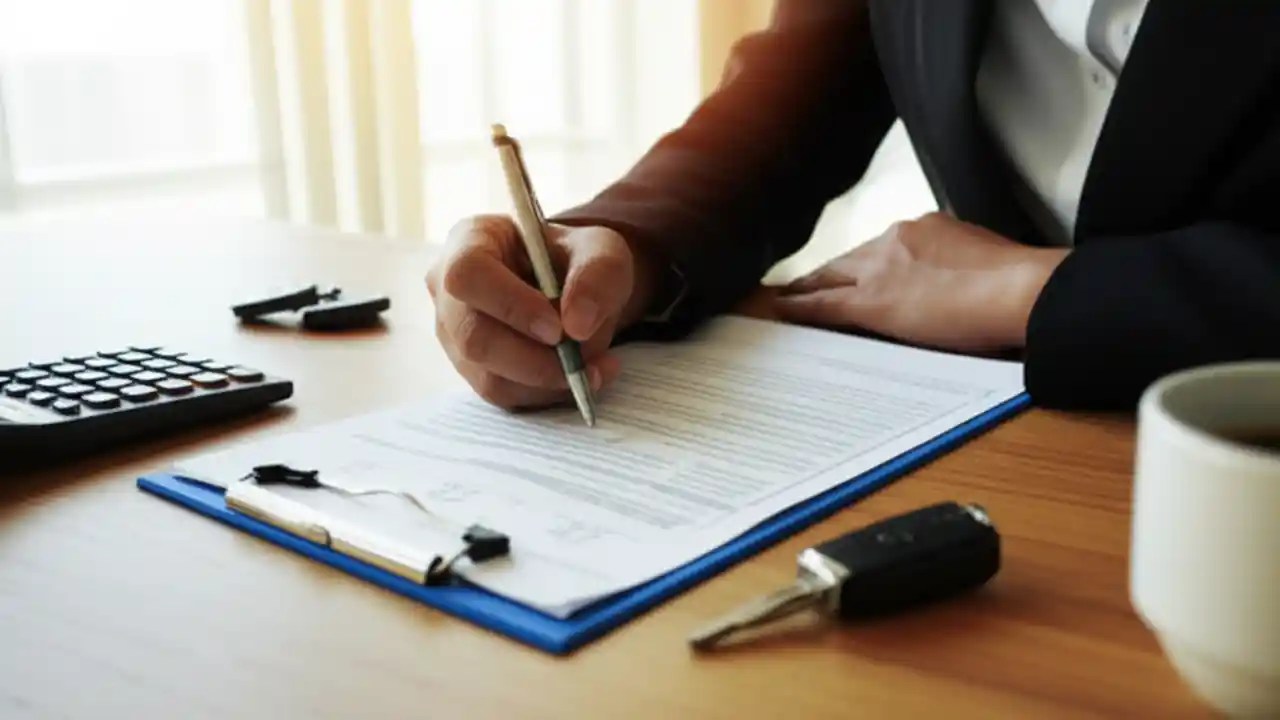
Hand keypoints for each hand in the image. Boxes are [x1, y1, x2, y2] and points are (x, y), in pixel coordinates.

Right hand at [427, 215, 656, 409]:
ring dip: (548, 380)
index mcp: (470, 240)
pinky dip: (549, 392)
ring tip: (597, 366)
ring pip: (489, 376)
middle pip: (473, 336)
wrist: (574, 287)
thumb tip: (578, 325)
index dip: (509, 305)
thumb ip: (597, 276)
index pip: (467, 274)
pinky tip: (583, 375)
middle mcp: (450, 290)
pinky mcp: (474, 370)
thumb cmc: (577, 259)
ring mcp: (455, 335)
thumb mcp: (602, 250)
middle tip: (582, 359)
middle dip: (534, 358)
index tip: (557, 328)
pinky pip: (505, 395)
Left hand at [776, 212, 1068, 352]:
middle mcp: (898, 239)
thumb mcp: (986, 257)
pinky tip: (781, 310)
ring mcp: (881, 267)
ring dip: (810, 288)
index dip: (866, 263)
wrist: (1020, 289)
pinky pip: (823, 304)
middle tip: (803, 284)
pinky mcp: (872, 300)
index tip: (858, 272)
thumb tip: (961, 281)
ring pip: (832, 277)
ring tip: (787, 299)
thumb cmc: (1019, 284)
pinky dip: (799, 307)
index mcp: (927, 228)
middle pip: (850, 259)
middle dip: (828, 273)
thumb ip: (961, 262)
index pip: (884, 248)